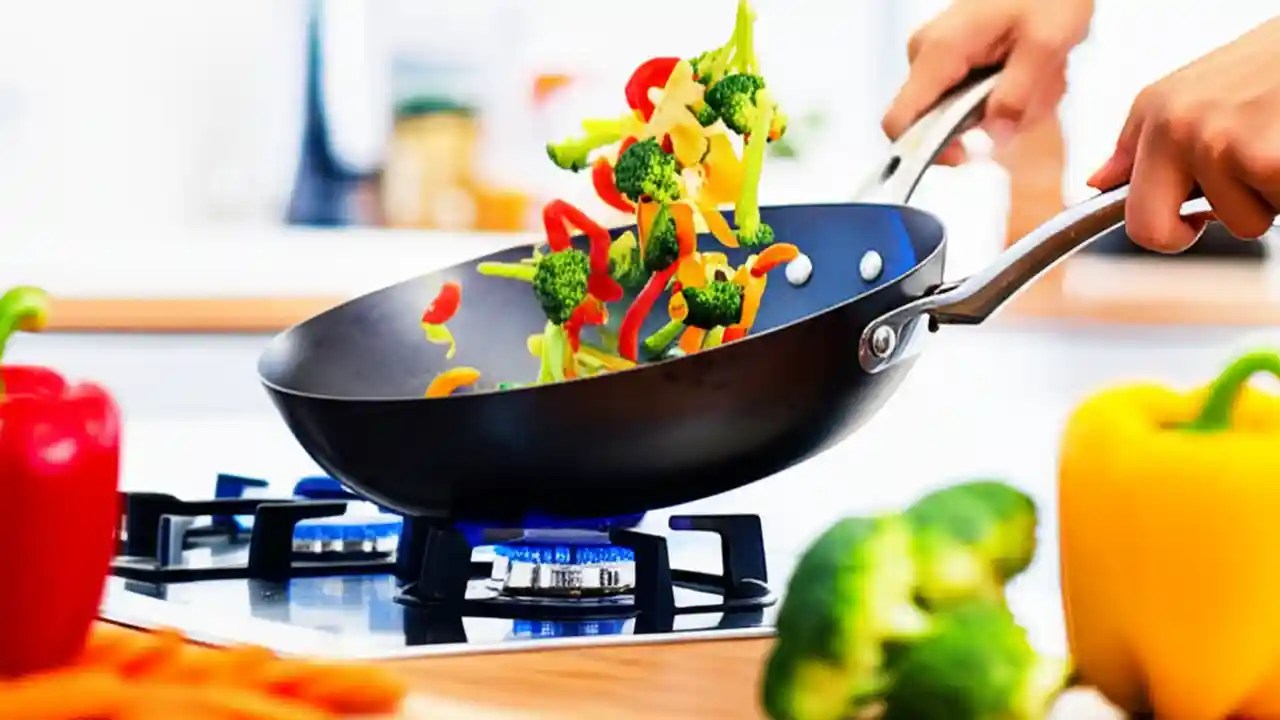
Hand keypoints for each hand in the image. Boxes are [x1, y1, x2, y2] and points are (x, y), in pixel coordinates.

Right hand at [881, 0, 1092, 164]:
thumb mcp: (1047, 43)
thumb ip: (1018, 95)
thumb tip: (994, 138)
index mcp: (939, 51)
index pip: (900, 122)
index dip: (927, 151)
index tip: (966, 154)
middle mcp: (926, 54)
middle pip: (936, 121)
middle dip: (986, 123)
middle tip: (1031, 99)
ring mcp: (936, 55)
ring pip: (957, 110)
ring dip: (1002, 107)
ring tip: (1039, 77)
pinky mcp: (950, 57)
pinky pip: (967, 95)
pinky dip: (1001, 93)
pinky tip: (1028, 71)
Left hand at [1088, 18, 1279, 251]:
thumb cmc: (1273, 66)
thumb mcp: (1194, 93)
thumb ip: (1145, 142)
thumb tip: (1098, 182)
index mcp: (1155, 110)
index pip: (1130, 210)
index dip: (1164, 229)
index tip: (1190, 219)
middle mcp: (1177, 127)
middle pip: (1155, 232)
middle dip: (1200, 227)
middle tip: (1243, 188)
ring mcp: (1221, 144)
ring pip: (1241, 223)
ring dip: (1268, 195)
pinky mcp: (1268, 160)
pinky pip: (1279, 211)